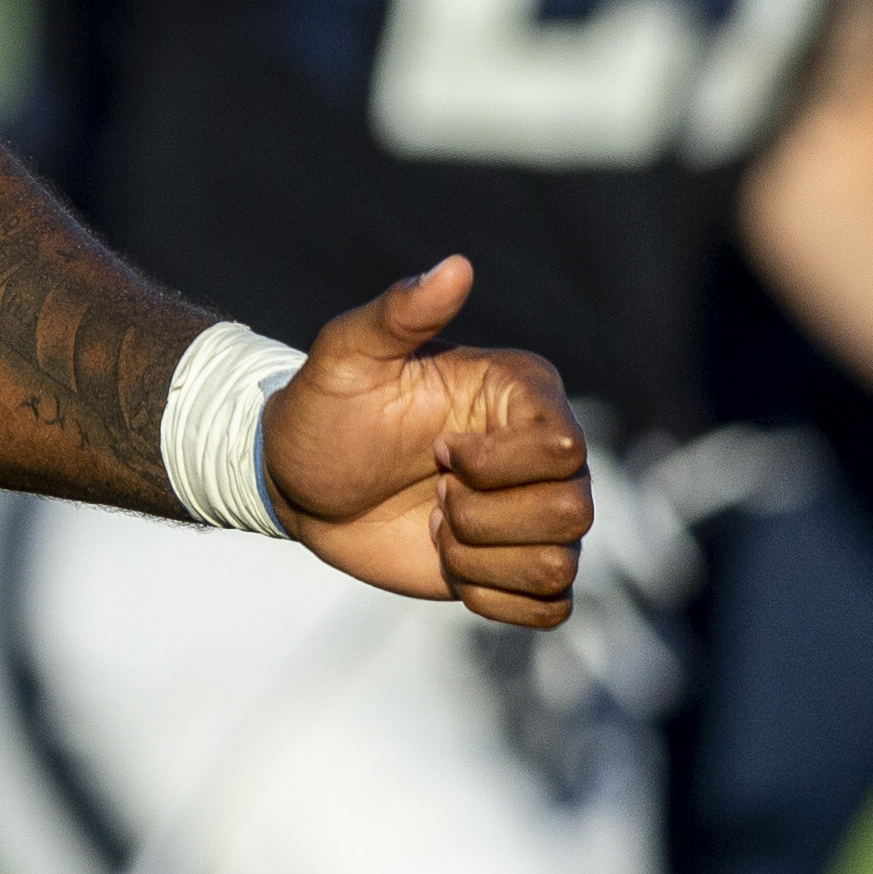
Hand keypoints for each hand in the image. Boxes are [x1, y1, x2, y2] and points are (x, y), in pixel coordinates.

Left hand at [262, 259, 593, 628]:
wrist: (301, 482)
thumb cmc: (324, 410)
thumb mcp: (347, 357)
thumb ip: (398, 313)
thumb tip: (455, 266)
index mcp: (525, 395)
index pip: (563, 448)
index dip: (494, 465)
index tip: (436, 449)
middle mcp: (544, 454)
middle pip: (572, 512)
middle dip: (481, 518)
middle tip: (431, 495)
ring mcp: (534, 512)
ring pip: (559, 564)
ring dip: (480, 559)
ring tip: (437, 529)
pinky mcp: (516, 566)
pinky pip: (549, 608)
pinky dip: (495, 600)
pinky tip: (451, 567)